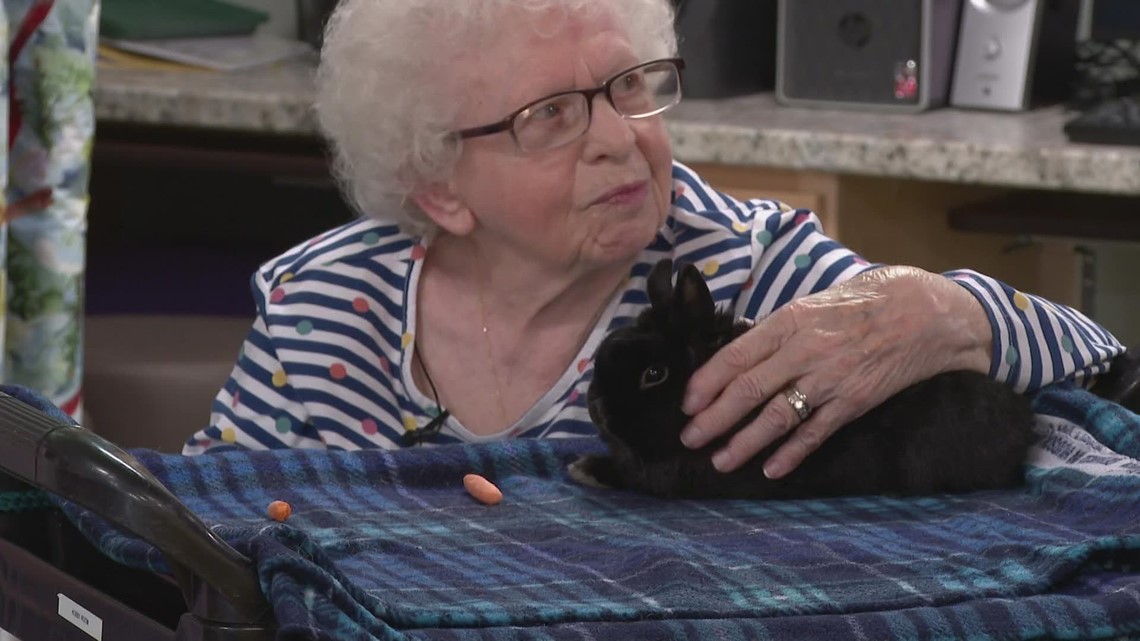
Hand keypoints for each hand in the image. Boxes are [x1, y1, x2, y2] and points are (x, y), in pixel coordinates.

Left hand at [678, 266, 992, 476]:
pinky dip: (791, 453)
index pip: (736, 355)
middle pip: (748, 390)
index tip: (687, 403)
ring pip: (777, 417)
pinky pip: (816, 432)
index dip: (707, 382)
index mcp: (791, 320)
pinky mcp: (855, 402)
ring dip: (745, 443)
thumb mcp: (817, 301)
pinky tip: (771, 469)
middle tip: (690, 438)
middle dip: (714, 418)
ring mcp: (831, 379)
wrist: (930, 312)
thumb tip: (742, 354)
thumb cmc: (869, 300)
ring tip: (721, 461)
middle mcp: (806, 350)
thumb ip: (781, 329)